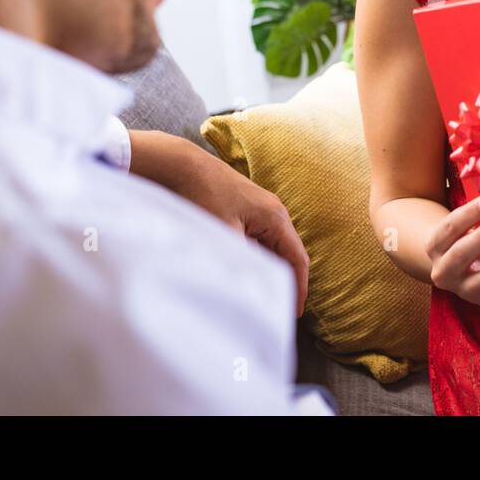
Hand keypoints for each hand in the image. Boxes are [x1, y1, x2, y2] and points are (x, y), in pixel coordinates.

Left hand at [128, 130, 308, 317]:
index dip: (298, 288)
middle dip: (283, 281)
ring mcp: (258, 209)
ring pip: (269, 248)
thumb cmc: (204, 196)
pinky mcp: (242, 209)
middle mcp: (273, 212)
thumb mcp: (224, 235)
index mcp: (275, 218)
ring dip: (266, 270)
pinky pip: (256, 239)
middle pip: (286, 254)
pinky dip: (253, 257)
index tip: (293, 313)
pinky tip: (240, 271)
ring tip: (258, 295)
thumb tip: (251, 290)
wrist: (182, 165)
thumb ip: (242, 263)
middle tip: (275, 309)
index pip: (297, 259)